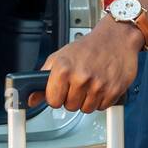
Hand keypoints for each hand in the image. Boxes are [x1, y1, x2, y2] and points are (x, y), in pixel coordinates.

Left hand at [26, 15, 142, 112]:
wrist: (116, 38)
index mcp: (64, 68)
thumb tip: (31, 99)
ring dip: (88, 100)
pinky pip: (102, 107)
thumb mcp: (60, 57)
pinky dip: (102, 99)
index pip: (53, 101)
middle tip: (79, 83)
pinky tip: (102, 84)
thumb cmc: (88, 47)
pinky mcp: (114, 90)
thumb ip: (43, 79)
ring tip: (91, 83)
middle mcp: (81, 77)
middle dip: (73, 97)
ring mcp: (98, 85)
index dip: (56, 96)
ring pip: (86, 109)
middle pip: (70, 107)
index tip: (61, 90)